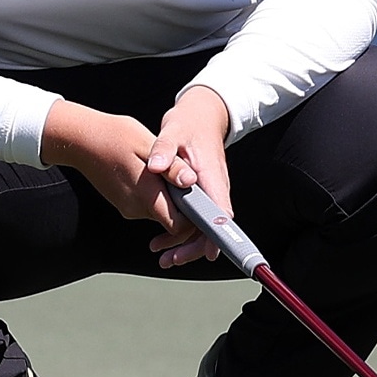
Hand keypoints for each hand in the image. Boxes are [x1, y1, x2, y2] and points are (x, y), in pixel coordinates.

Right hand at [38, 102, 181, 241]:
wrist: (81, 140)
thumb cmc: (114, 137)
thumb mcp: (148, 145)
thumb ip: (171, 167)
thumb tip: (192, 181)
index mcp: (145, 195)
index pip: (177, 226)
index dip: (193, 219)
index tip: (201, 202)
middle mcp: (136, 208)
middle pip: (170, 220)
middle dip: (183, 206)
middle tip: (187, 180)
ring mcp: (128, 208)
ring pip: (160, 211)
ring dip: (169, 196)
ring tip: (166, 171)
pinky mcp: (124, 204)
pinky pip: (148, 205)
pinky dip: (155, 194)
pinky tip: (151, 174)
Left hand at [144, 86, 232, 268]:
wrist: (202, 117)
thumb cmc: (189, 125)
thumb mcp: (172, 132)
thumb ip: (164, 149)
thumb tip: (155, 166)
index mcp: (211, 176)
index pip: (220, 211)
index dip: (217, 234)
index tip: (209, 253)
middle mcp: (216, 188)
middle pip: (213, 227)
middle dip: (194, 247)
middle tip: (169, 259)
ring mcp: (211, 193)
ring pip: (205, 228)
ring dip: (186, 245)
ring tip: (162, 256)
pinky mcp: (204, 195)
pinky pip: (198, 221)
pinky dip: (183, 233)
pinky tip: (163, 240)